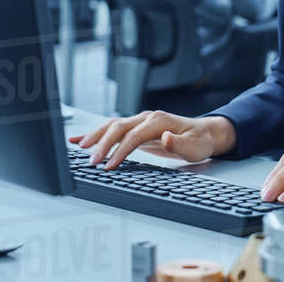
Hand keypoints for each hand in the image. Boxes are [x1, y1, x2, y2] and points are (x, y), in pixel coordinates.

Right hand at [68, 111, 236, 169]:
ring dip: (95, 135)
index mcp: (159, 121)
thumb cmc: (199, 141)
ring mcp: (141, 121)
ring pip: (112, 125)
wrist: (204, 133)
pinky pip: (113, 128)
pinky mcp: (136, 128)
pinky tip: (80, 139)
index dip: (120, 150)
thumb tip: (166, 138)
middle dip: (103, 143)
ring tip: (79, 147)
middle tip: (91, 161)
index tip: (109, 165)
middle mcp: (147, 117)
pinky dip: (96, 133)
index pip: (134, 135)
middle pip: (119, 127)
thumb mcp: (195, 147)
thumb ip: (180, 144)